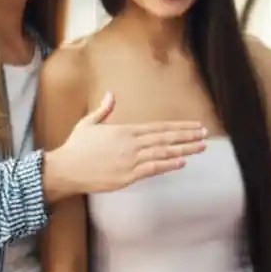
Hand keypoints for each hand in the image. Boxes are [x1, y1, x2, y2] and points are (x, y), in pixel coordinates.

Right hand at [47, 92, 206, 195]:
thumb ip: (103, 110)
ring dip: (184, 150)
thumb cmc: (76, 147)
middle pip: (166, 138)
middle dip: (187, 136)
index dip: (179, 127)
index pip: (159, 127)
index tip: (194, 126)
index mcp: (125, 130)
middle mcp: (131, 144)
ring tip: (200, 147)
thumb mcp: (88, 124)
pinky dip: (168, 165)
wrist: (65, 169)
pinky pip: (152, 169)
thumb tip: (110, 95)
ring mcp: (130, 160)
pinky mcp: (126, 176)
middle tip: (205, 135)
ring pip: (163, 153)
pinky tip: (182, 163)